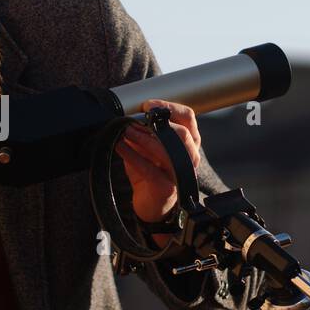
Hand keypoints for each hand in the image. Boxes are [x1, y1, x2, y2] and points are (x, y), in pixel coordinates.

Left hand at [115, 100, 200, 226]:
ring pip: (168, 151)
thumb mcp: (148, 147)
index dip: (169, 108)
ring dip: (144, 139)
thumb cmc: (152, 171)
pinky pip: (150, 169)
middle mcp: (190, 156)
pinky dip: (132, 156)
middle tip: (132, 122)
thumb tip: (128, 115)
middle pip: (183, 133)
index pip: (188, 117)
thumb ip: (143, 131)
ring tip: (125, 132)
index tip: (149, 105)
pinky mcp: (168, 188)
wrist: (152, 205)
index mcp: (189, 142)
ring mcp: (181, 173)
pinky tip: (120, 147)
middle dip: (155, 125)